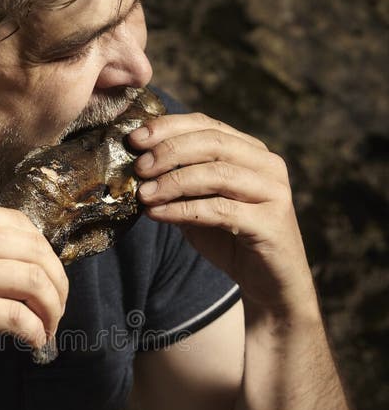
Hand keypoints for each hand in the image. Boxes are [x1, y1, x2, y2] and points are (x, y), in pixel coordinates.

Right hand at [0, 198, 68, 367]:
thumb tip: (23, 262)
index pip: (22, 224)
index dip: (46, 253)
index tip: (49, 276)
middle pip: (36, 252)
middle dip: (58, 283)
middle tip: (58, 307)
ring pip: (34, 282)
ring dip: (52, 309)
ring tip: (50, 326)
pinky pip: (18, 318)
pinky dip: (36, 331)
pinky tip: (35, 343)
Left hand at [130, 113, 316, 317]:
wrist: (268, 284)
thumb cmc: (231, 241)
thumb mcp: (199, 207)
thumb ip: (178, 186)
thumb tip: (138, 168)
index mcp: (251, 152)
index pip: (207, 125)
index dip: (169, 128)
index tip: (135, 139)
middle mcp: (267, 165)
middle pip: (213, 143)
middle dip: (170, 152)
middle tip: (138, 168)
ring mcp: (273, 192)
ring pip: (218, 174)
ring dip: (174, 182)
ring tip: (144, 195)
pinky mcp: (271, 222)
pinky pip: (220, 210)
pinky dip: (183, 210)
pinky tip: (157, 215)